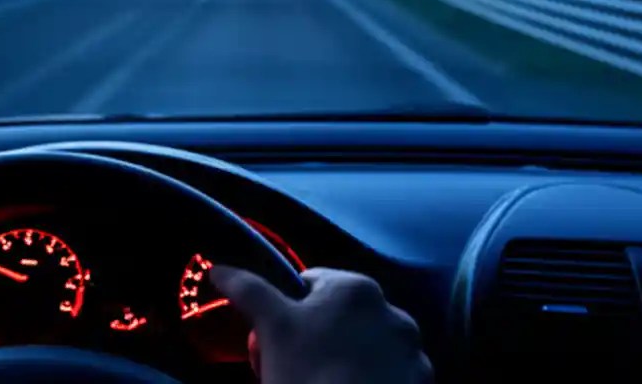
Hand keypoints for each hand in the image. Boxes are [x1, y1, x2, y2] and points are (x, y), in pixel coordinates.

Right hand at [211, 265, 431, 383]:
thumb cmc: (308, 372)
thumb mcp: (272, 330)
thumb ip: (248, 290)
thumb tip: (220, 268)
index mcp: (355, 288)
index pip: (313, 286)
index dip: (291, 312)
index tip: (281, 339)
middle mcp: (393, 311)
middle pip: (344, 317)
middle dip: (323, 335)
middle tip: (301, 365)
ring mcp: (412, 350)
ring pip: (370, 346)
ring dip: (354, 357)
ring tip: (330, 381)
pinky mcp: (422, 381)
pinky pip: (394, 373)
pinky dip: (377, 380)